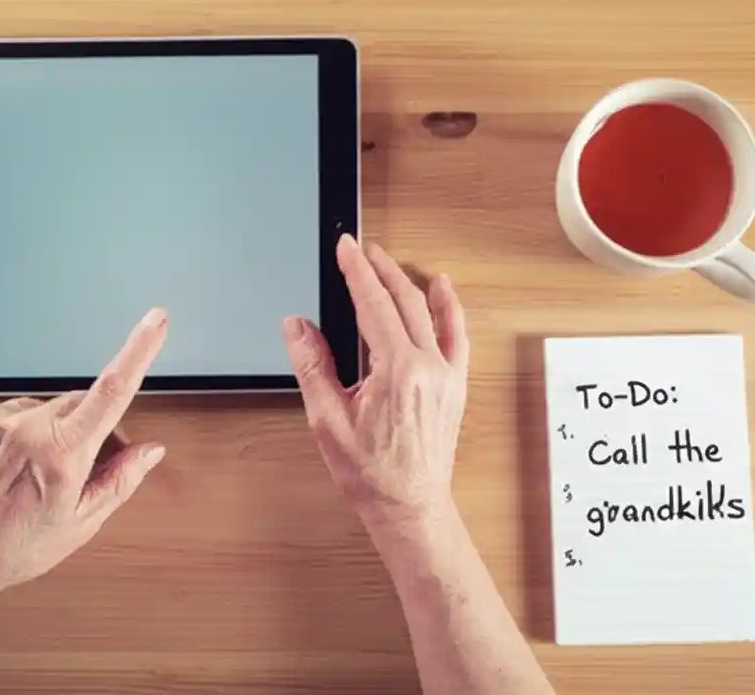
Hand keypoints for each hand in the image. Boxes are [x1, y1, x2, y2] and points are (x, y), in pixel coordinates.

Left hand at [0, 308, 168, 596]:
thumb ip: (120, 480)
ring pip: (46, 410)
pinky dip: (20, 432)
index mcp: (60, 455)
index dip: (139, 350)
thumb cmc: (8, 549)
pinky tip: (11, 466)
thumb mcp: (79, 524)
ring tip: (36, 478)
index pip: (112, 390)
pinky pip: (13, 412)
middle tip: (84, 470)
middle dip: (91, 429)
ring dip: (53, 432)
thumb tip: (150, 452)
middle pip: (81, 405)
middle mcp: (26, 428)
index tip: (155, 321)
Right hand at [282, 236, 469, 525]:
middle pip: (403, 300)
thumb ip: (313, 365)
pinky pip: (457, 335)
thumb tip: (297, 325)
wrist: (409, 506)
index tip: (346, 248)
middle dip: (380, 269)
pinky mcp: (455, 385)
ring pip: (430, 312)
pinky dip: (450, 308)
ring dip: (408, 281)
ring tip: (388, 261)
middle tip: (360, 250)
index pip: (373, 304)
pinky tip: (442, 288)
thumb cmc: (370, 472)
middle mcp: (428, 366)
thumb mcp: (328, 419)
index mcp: (397, 370)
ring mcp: (446, 375)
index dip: (356, 271)